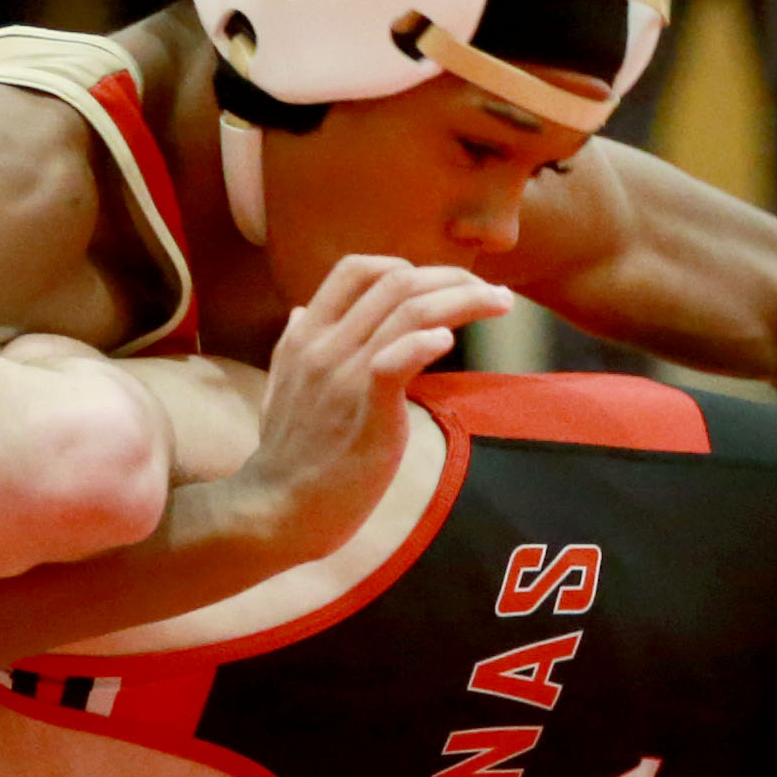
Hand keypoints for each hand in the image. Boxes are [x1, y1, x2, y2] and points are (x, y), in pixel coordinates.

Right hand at [242, 254, 508, 560]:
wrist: (275, 509)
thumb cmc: (286, 456)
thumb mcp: (279, 388)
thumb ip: (292, 346)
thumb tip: (300, 312)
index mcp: (307, 336)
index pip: (357, 269)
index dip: (405, 266)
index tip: (438, 285)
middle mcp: (324, 346)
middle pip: (396, 282)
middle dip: (453, 277)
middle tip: (489, 290)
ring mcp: (344, 377)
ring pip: (409, 311)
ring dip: (464, 299)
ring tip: (500, 302)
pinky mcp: (366, 412)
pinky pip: (397, 360)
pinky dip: (428, 341)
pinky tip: (450, 340)